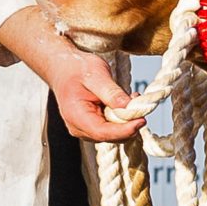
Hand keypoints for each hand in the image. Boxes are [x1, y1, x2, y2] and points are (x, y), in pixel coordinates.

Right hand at [0, 5, 143, 141]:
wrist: (64, 68)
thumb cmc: (77, 69)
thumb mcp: (96, 75)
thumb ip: (112, 93)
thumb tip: (129, 108)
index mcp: (75, 116)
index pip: (103, 133)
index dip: (125, 130)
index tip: (142, 119)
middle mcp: (79, 128)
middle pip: (112, 137)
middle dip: (129, 123)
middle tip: (139, 101)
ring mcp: (86, 130)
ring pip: (115, 135)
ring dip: (127, 120)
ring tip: (131, 98)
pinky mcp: (94, 127)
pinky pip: (114, 129)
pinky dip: (123, 118)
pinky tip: (125, 104)